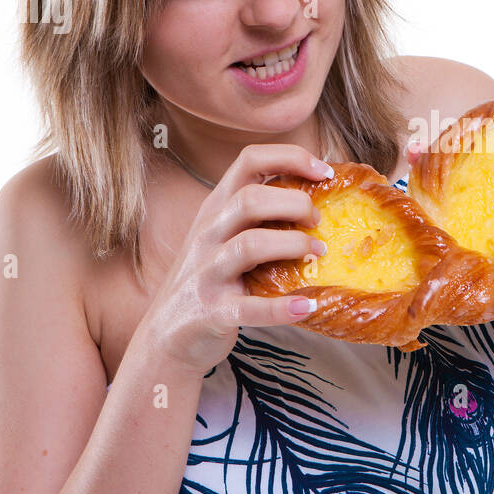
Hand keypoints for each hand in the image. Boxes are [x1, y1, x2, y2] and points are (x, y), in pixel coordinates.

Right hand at [131, 144, 331, 373]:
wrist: (168, 336)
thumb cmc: (212, 279)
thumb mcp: (225, 236)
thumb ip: (259, 215)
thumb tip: (321, 200)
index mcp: (216, 208)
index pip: (250, 160)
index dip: (292, 157)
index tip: (326, 172)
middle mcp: (208, 234)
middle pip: (251, 199)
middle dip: (295, 203)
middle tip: (318, 221)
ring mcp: (207, 273)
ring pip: (249, 245)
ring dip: (294, 245)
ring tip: (319, 253)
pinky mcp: (211, 312)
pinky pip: (249, 308)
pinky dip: (282, 307)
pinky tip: (308, 305)